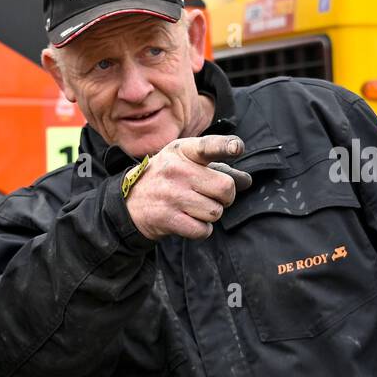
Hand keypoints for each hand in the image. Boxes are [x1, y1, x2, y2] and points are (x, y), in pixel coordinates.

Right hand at [125, 135, 252, 241]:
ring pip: (215, 212)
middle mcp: (177, 170)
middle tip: (212, 197)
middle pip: (225, 188)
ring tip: (194, 208)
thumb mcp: (186, 163)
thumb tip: (247, 181)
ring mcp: (171, 195)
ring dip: (210, 215)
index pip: (208, 146)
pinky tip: (189, 221)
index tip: (237, 149)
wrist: (129, 202)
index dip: (225, 147)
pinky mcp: (167, 218)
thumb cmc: (167, 179)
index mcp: (182, 151)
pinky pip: (202, 230)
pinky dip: (200, 230)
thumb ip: (218, 169)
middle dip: (225, 198)